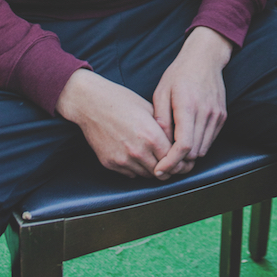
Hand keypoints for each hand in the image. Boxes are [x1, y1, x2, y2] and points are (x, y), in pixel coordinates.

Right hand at [56, 69, 172, 177]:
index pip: (173, 160)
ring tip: (157, 161)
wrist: (91, 104)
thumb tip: (177, 141)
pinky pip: (131, 174)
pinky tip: (139, 157)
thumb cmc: (121, 101)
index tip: (185, 162)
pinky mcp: (111, 164)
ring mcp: (123, 160)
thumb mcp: (149, 108)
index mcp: (151, 135)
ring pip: (147, 175)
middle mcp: (138, 151)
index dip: (181, 162)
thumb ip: (164, 127)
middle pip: (162, 172)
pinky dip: (138, 169)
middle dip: (170, 170)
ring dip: (154, 170)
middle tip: (175, 165)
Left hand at [151, 27, 233, 178]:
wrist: (205, 58)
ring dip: (188, 156)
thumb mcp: (162, 92)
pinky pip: (210, 141)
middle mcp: (205, 112)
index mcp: (188, 106)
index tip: (159, 169)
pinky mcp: (222, 116)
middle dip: (178, 163)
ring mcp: (216, 115)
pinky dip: (198, 146)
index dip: (171, 162)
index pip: (183, 145)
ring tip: (173, 153)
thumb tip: (159, 144)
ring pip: (203, 150)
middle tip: (163, 164)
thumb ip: (160, 118)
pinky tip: (186, 138)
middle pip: (193, 152)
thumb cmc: (179, 74)